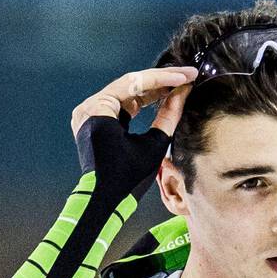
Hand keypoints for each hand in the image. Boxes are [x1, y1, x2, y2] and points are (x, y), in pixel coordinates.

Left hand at [70, 66, 198, 198]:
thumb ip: (168, 115)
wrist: (104, 202)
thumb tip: (183, 93)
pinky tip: (162, 96)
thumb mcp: (153, 145)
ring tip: (179, 84)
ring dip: (153, 90)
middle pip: (130, 85)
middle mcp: (89, 107)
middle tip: (187, 75)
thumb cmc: (126, 179)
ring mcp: (90, 114)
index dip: (164, 79)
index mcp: (98, 109)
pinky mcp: (96, 122)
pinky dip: (141, 102)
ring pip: (127, 94)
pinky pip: (121, 106)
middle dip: (160, 81)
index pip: (135, 83)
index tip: (187, 76)